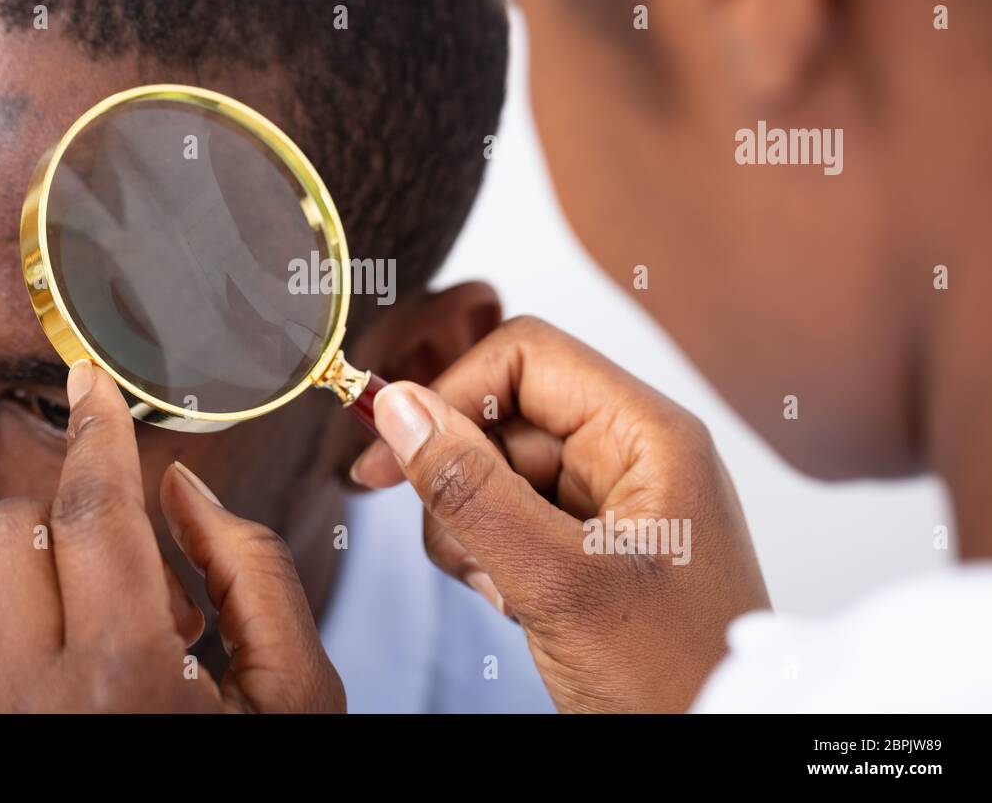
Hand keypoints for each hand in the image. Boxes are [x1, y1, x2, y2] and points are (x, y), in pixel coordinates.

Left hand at [0, 361, 344, 712]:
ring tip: (55, 635)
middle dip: (75, 535)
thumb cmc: (255, 789)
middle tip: (127, 601)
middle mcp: (24, 699)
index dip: (97, 429)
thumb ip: (252, 575)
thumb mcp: (293, 699)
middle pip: (17, 529)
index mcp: (125, 675)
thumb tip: (182, 490)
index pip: (96, 507)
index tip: (88, 379)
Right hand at [350, 316, 768, 712]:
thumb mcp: (558, 581)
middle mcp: (629, 454)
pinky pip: (509, 515)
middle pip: (504, 414)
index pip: (527, 357)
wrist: (710, 748)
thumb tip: (400, 409)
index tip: (395, 442)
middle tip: (451, 538)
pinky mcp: (587, 541)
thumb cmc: (673, 677)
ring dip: (470, 523)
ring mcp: (608, 499)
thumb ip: (473, 490)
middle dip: (460, 475)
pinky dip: (487, 552)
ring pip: (497, 468)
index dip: (453, 391)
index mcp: (647, 434)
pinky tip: (508, 596)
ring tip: (496, 583)